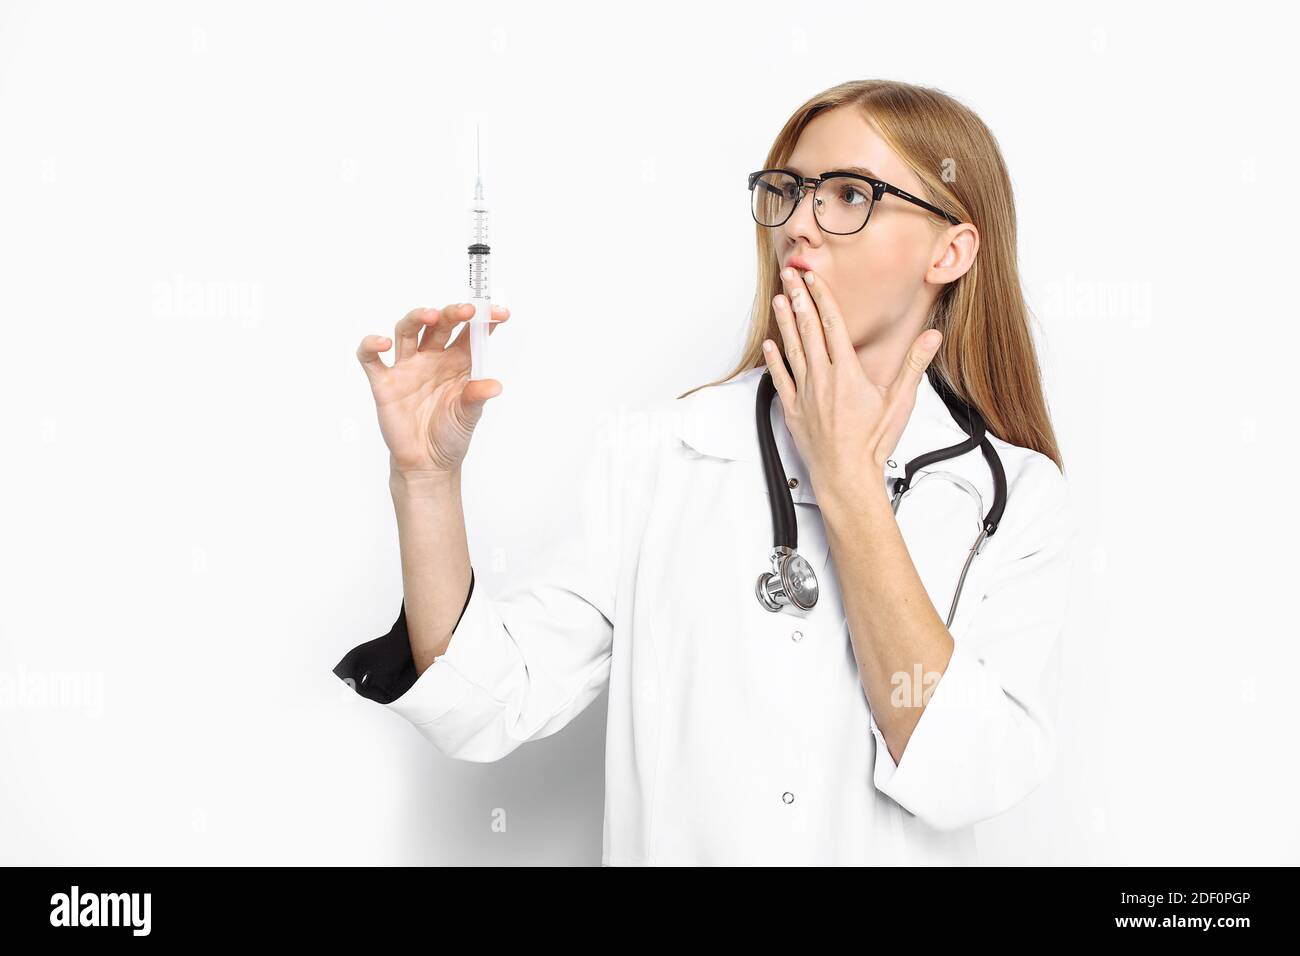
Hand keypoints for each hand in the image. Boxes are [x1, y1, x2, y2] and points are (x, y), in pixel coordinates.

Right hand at [356, 302, 510, 480]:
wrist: (428, 463)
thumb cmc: (450, 434)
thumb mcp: (468, 416)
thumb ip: (476, 397)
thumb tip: (494, 386)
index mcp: (457, 362)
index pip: (470, 333)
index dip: (484, 320)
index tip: (501, 313)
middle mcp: (432, 358)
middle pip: (438, 325)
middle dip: (452, 313)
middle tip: (467, 310)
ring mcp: (407, 368)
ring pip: (407, 331)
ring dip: (417, 318)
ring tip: (431, 315)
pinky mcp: (384, 383)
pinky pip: (371, 358)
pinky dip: (371, 346)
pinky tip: (382, 342)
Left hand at [761, 268, 941, 496]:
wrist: (847, 475)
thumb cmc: (872, 443)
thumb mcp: (900, 401)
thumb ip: (914, 365)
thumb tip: (932, 337)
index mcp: (847, 372)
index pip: (833, 324)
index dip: (823, 297)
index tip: (814, 277)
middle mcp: (823, 378)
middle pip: (809, 329)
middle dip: (799, 298)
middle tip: (790, 275)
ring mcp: (805, 393)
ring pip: (792, 349)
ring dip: (785, 322)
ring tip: (779, 298)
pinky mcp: (793, 410)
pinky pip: (781, 379)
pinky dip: (774, 360)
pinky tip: (770, 344)